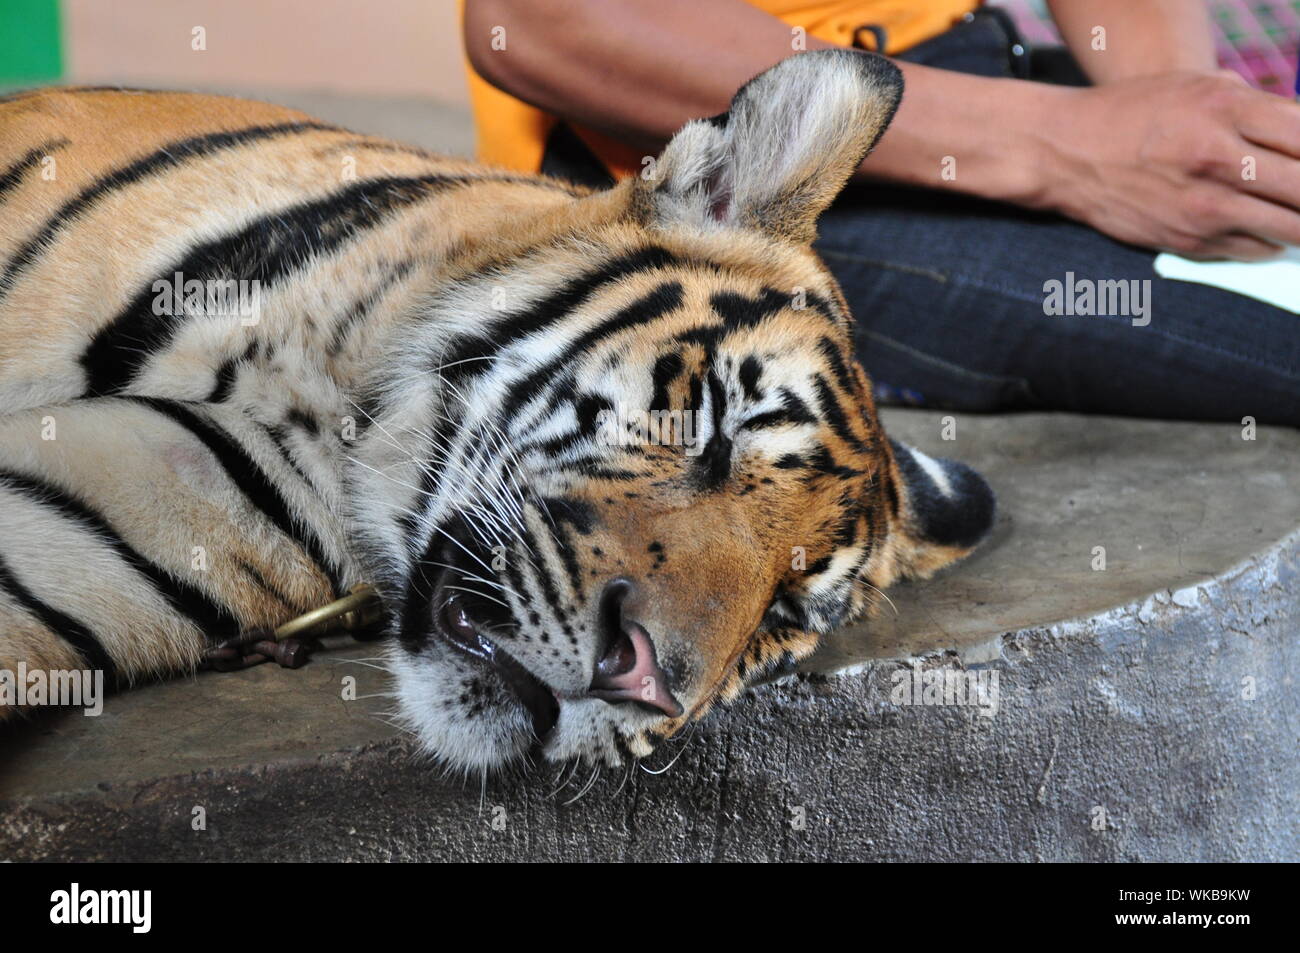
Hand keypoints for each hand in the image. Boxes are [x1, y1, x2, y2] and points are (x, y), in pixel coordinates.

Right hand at [1043, 70, 1299, 259]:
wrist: (1067, 152)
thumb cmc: (1138, 113)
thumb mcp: (1203, 87)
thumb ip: (1261, 108)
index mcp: (1227, 109)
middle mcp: (1217, 159)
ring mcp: (1203, 206)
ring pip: (1290, 228)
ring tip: (1293, 213)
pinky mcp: (1188, 240)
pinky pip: (1255, 250)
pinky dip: (1272, 241)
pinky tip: (1269, 228)